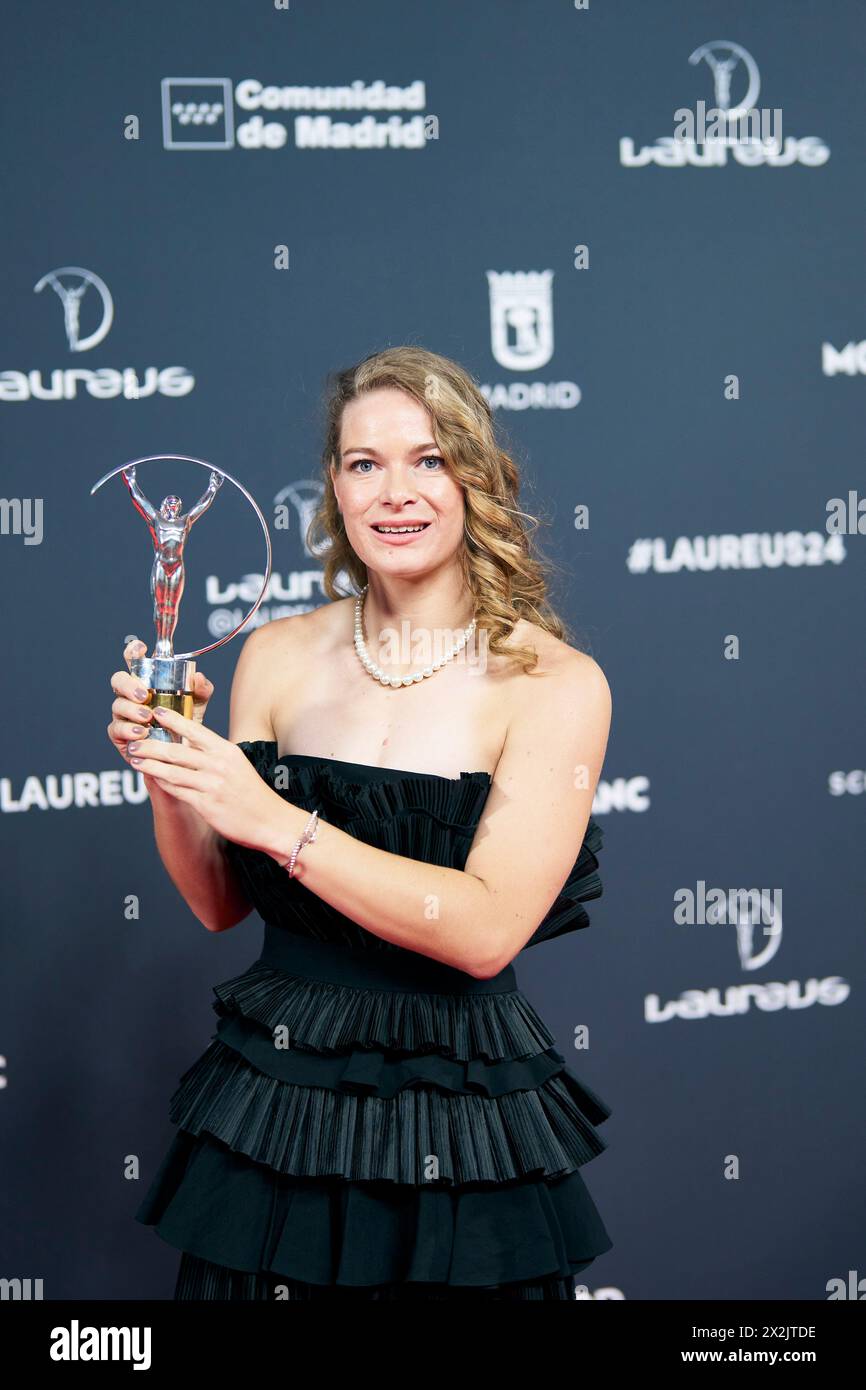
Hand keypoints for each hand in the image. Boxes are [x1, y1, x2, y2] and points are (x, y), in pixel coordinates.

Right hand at [107, 639, 214, 791]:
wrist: (181, 756)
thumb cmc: (185, 724)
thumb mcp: (197, 705)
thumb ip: (201, 690)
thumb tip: (198, 677)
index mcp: (147, 682)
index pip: (134, 661)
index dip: (133, 651)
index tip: (140, 648)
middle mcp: (131, 695)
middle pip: (118, 680)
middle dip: (128, 684)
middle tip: (144, 694)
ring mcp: (123, 714)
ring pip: (117, 705)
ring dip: (131, 710)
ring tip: (147, 718)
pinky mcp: (119, 735)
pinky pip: (116, 729)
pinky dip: (128, 730)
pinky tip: (141, 733)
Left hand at [125, 705, 284, 850]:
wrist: (270, 821)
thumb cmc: (252, 792)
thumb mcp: (237, 764)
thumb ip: (214, 753)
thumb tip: (189, 742)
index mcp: (226, 751)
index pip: (195, 730)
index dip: (172, 720)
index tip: (155, 712)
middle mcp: (218, 765)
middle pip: (176, 751)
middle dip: (150, 745)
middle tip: (133, 741)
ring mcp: (212, 786)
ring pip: (171, 771)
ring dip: (149, 764)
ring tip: (134, 759)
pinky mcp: (206, 806)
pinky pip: (177, 791)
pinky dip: (162, 784)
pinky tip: (152, 779)